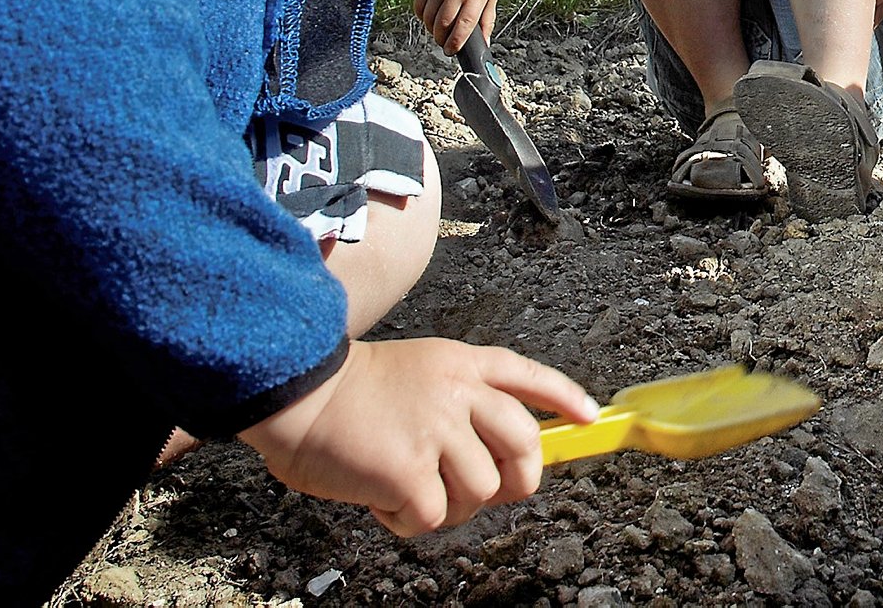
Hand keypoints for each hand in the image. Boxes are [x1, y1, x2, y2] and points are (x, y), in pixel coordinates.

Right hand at [241, 338, 596, 536]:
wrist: (294, 392)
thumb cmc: (345, 392)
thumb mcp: (417, 370)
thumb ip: (458, 400)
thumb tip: (492, 456)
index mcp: (461, 363)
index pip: (528, 377)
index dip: (564, 398)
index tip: (588, 417)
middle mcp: (458, 392)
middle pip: (523, 444)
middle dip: (516, 479)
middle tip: (487, 491)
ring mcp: (437, 430)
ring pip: (480, 490)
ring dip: (449, 504)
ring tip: (410, 490)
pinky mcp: (410, 469)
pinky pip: (432, 516)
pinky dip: (406, 519)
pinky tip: (381, 499)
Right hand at [414, 0, 498, 53]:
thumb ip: (487, 20)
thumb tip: (484, 45)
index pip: (463, 27)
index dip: (455, 44)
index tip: (451, 52)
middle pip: (442, 25)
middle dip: (441, 39)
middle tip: (443, 42)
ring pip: (428, 18)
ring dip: (431, 29)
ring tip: (438, 30)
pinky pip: (419, 6)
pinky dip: (422, 16)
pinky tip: (430, 17)